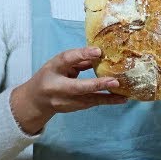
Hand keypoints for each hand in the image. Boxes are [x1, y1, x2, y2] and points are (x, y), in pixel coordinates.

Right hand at [9, 46, 125, 134]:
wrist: (37, 101)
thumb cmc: (50, 77)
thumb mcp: (59, 65)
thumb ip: (78, 60)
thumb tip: (100, 55)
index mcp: (52, 70)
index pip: (66, 59)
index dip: (81, 54)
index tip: (99, 51)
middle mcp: (57, 87)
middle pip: (78, 87)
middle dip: (97, 85)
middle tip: (114, 82)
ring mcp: (65, 101)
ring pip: (89, 99)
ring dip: (108, 97)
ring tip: (123, 95)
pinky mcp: (74, 108)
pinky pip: (93, 103)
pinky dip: (107, 101)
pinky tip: (121, 99)